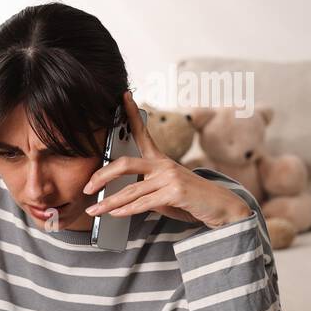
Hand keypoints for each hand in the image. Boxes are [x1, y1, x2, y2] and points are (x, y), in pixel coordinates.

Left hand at [82, 92, 253, 229]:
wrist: (222, 208)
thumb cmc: (191, 199)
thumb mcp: (164, 191)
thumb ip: (144, 190)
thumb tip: (119, 198)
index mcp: (160, 160)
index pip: (143, 133)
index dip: (132, 114)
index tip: (123, 96)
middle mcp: (164, 165)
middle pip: (125, 164)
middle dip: (102, 176)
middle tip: (87, 187)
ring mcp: (170, 177)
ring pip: (131, 189)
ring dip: (109, 203)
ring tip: (94, 211)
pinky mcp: (175, 192)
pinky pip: (144, 202)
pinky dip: (127, 210)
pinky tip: (115, 214)